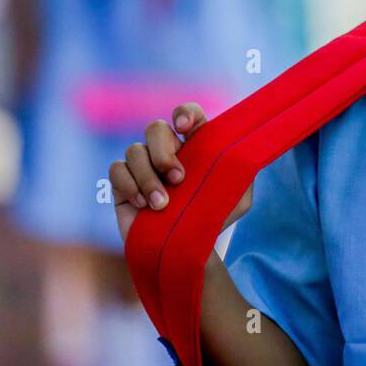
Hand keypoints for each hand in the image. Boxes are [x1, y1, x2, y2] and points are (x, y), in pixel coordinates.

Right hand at [110, 103, 253, 241]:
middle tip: (178, 179)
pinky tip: (142, 204)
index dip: (184, 114)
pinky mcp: (123, 183)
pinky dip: (129, 185)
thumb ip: (244, 172)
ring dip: (148, 177)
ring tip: (162, 205)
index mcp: (195, 145)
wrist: (186, 252)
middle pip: (155, 128)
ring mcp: (143, 165)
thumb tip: (248, 151)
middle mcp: (167, 150)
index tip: (184, 127)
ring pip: (134, 150)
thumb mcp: (238, 197)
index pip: (188, 115)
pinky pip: (117, 169)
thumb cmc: (213, 220)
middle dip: (164, 152)